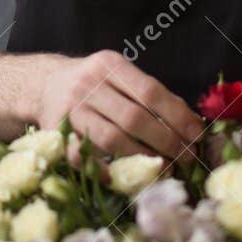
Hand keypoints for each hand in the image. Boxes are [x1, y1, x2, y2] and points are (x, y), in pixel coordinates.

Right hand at [36, 50, 204, 162]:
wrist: (44, 85)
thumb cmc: (94, 85)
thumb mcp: (118, 75)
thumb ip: (148, 94)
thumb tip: (189, 123)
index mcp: (108, 65)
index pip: (150, 91)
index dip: (177, 115)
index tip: (197, 134)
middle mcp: (87, 84)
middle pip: (134, 117)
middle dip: (166, 140)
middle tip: (187, 156)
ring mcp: (70, 110)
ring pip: (111, 139)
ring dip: (142, 157)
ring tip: (165, 168)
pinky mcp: (55, 134)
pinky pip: (82, 156)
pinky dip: (105, 169)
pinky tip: (125, 177)